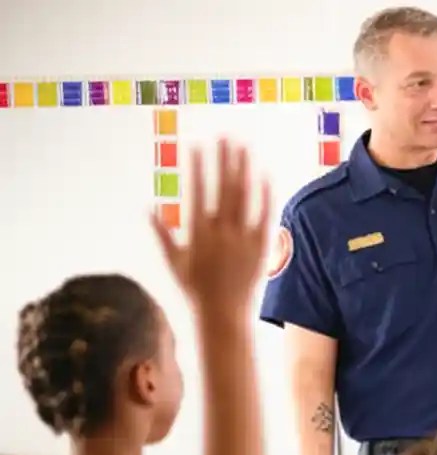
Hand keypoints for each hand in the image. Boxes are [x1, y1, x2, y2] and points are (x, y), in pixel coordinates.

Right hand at [150, 138, 271, 313]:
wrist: (224, 314)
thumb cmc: (196, 290)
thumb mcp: (174, 262)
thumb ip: (162, 234)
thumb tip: (149, 209)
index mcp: (197, 232)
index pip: (196, 191)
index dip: (196, 167)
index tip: (195, 145)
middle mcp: (220, 232)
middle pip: (223, 187)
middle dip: (223, 159)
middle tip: (225, 135)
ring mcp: (242, 238)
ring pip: (244, 196)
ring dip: (244, 169)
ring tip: (244, 146)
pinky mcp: (261, 245)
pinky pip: (264, 214)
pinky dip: (265, 193)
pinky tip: (264, 173)